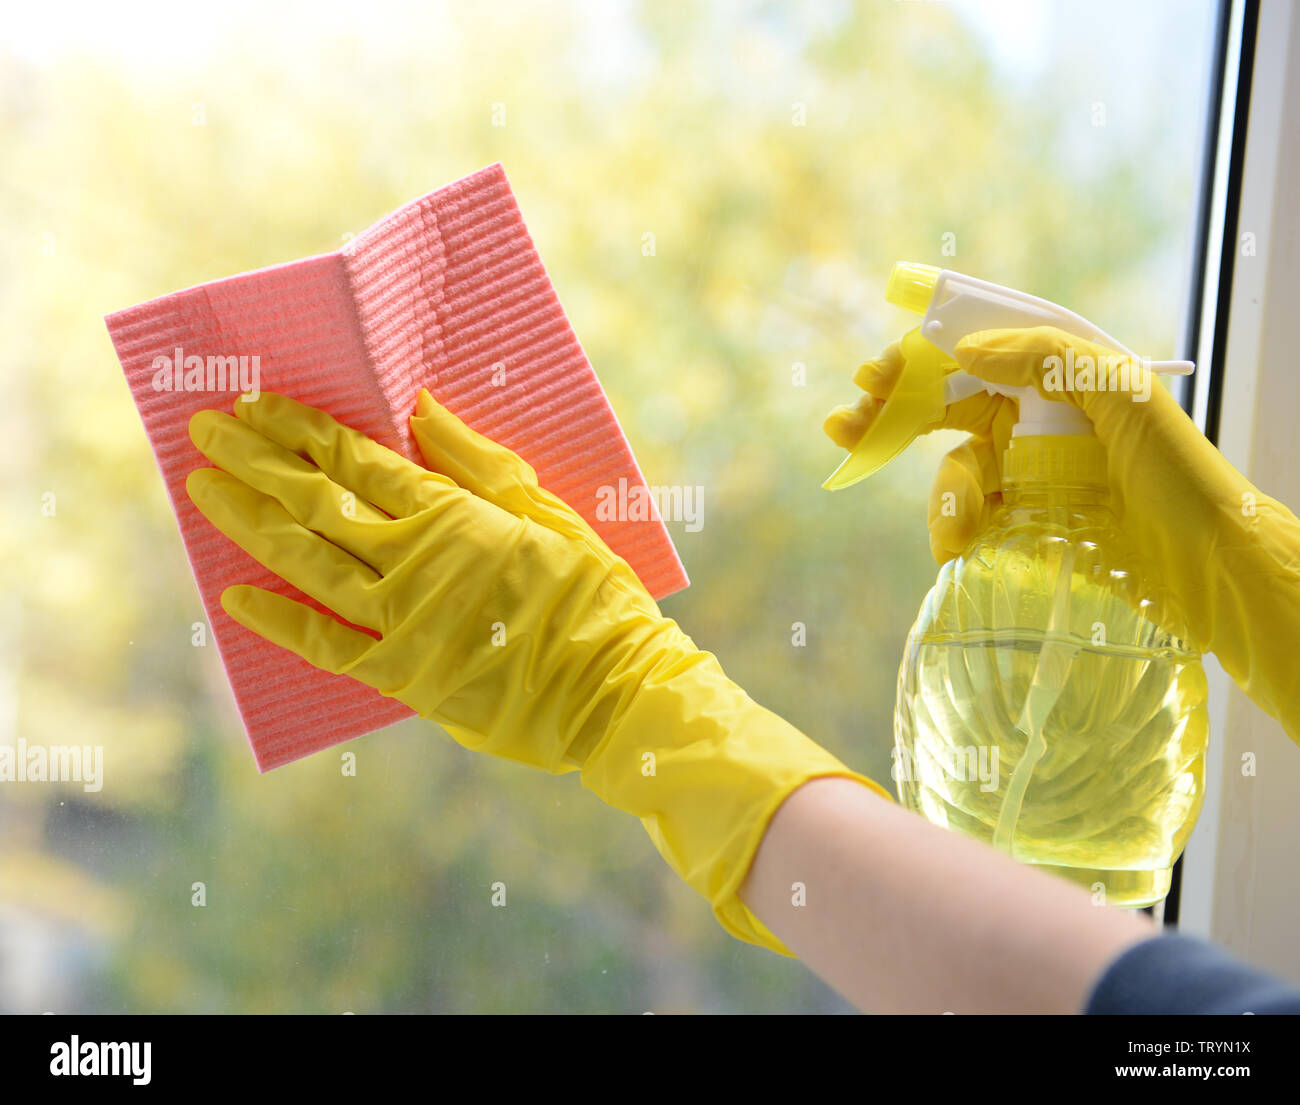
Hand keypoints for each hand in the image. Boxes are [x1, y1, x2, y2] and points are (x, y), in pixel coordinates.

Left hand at [188, 390, 889, 951]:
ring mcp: (400, 622)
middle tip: (206, 429)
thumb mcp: (547, 511)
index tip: (257, 404)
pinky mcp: (400, 676)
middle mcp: (412, 562)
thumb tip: (419, 408)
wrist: (612, 689)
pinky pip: (325, 646)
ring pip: (305, 562)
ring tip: (203, 488)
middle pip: (315, 501)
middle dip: (255, 461)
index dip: (300, 429)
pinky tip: (236, 599)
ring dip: (249, 522)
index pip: (356, 460)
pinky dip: (278, 623)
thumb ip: (478, 462)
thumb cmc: (593, 593)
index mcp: (452, 515)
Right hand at [825, 325, 1299, 742]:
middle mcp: (1040, 422)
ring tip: (954, 535)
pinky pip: (970, 522)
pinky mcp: (1025, 527)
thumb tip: (968, 349)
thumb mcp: (1125, 398)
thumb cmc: (1179, 478)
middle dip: (893, 415)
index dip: (918, 361)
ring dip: (944, 499)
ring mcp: (1030, 476)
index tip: (873, 377)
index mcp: (1061, 380)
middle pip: (948, 407)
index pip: (974, 357)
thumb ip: (1050, 359)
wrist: (1210, 570)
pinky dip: (956, 534)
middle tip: (845, 425)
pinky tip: (961, 550)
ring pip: (956, 474)